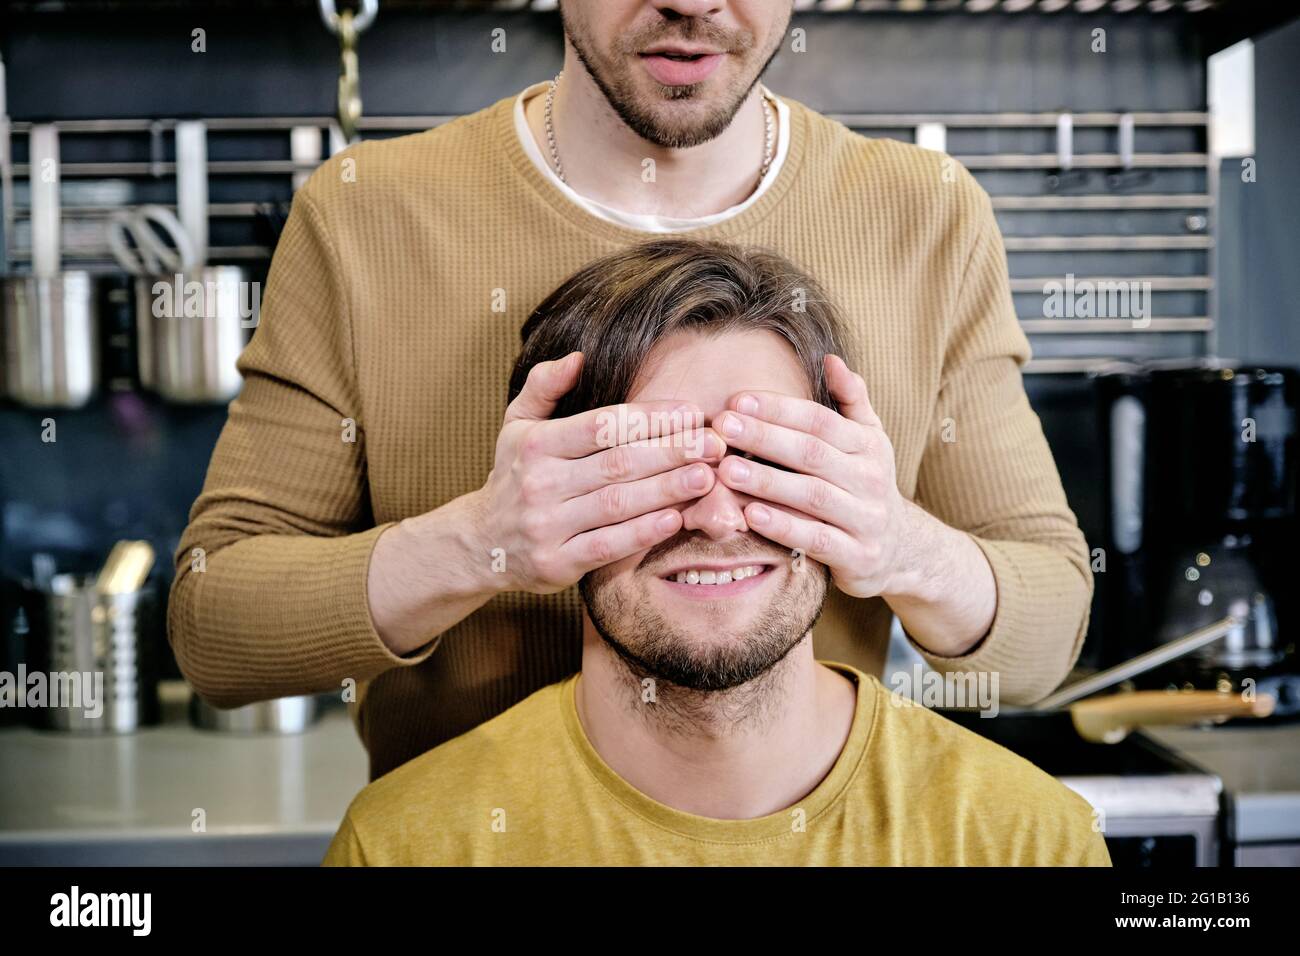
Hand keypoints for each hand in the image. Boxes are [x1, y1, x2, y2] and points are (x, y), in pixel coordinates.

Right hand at [469, 351, 726, 594]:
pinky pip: (608, 546)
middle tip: (714, 444)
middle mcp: (540, 484)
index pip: (602, 425)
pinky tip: (677, 519)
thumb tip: (578, 357)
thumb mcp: (516, 423)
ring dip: (667, 490)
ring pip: (618, 504)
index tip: (691, 413)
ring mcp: (547, 526)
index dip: (650, 418)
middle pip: (617, 463)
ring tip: (708, 477)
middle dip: (672, 451)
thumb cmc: (512, 474)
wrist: (480, 542)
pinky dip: (644, 532)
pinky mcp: (557, 564)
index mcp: (535, 444)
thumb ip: (544, 386)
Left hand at [711, 354, 908, 598]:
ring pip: (812, 496)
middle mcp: (871, 479)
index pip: (821, 421)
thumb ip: (852, 400)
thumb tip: (831, 359)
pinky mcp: (857, 556)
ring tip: (727, 469)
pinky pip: (816, 540)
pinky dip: (784, 527)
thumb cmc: (866, 484)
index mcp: (869, 445)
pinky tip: (751, 515)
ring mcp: (866, 519)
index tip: (738, 400)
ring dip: (767, 482)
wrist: (902, 549)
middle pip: (813, 454)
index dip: (780, 410)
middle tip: (722, 426)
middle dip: (765, 438)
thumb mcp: (869, 439)